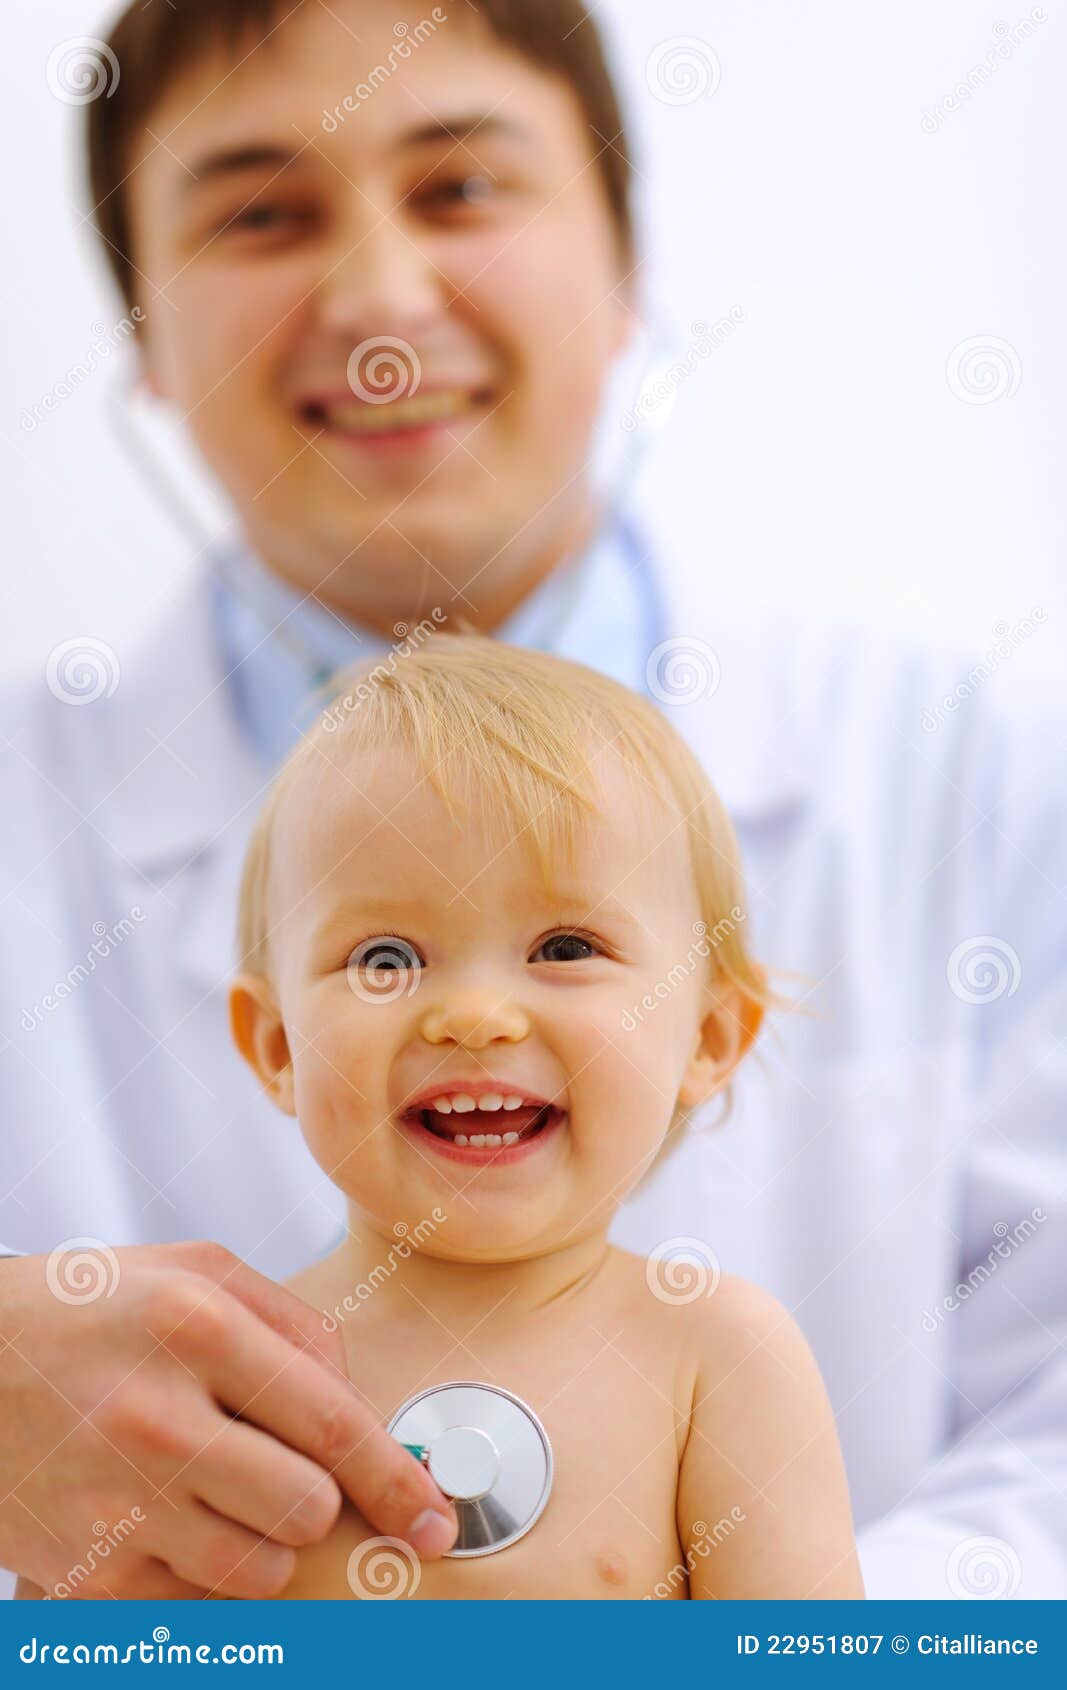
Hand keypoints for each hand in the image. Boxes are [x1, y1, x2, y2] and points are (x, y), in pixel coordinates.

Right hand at [0, 1241, 456, 1596]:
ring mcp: (117, 1500)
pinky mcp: (85, 1571)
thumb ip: (293, 1324)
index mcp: (196, 1324)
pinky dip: (203, 1571)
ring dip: (266, 1541)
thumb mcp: (194, 1271)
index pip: (330, 1420)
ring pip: (261, 1569)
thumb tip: (359, 1405)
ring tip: (219, 1491)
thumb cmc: (91, 1312)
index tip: (434, 1515)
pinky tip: (167, 1518)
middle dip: (316, 1498)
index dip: (396, 1478)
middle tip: (278, 1468)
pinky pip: (196, 1605)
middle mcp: (157, 1415)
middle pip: (307, 1507)